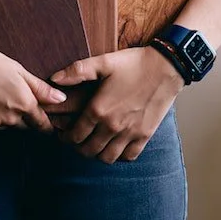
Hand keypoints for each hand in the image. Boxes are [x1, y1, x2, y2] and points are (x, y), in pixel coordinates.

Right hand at [0, 42, 66, 131]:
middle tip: (11, 99)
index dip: (45, 126)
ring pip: (3, 125)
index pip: (41, 123)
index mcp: (24, 104)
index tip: (47, 128)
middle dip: (21, 117)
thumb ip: (40, 87)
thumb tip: (60, 99)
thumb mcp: (17, 69)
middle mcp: (10, 119)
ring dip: (2, 116)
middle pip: (22, 124)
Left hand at [50, 47, 183, 162]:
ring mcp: (129, 133)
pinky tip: (117, 145)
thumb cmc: (133, 63)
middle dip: (79, 148)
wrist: (166, 67)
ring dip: (98, 154)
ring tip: (96, 144)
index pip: (75, 135)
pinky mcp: (145, 135)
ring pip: (107, 157)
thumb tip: (54, 79)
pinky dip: (120, 155)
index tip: (65, 135)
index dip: (66, 138)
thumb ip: (77, 71)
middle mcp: (112, 126)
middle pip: (88, 150)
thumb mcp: (103, 62)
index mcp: (98, 109)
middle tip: (78, 141)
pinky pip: (128, 156)